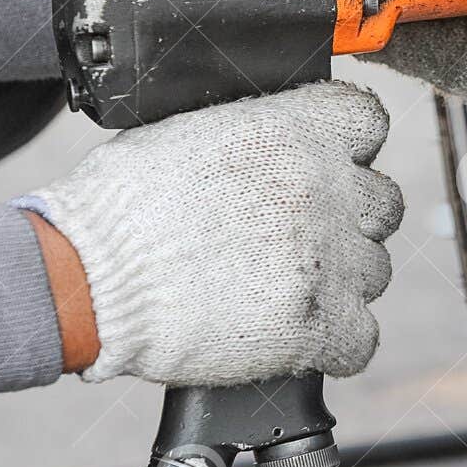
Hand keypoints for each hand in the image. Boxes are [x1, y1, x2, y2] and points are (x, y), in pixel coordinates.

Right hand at [16, 81, 402, 385]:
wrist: (84, 279)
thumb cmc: (118, 205)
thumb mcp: (190, 132)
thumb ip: (257, 132)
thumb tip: (278, 142)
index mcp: (296, 131)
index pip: (366, 123)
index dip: (347, 147)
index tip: (326, 165)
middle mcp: (325, 188)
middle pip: (382, 202)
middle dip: (347, 219)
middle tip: (297, 237)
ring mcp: (327, 259)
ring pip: (375, 270)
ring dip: (340, 280)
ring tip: (281, 287)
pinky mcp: (316, 326)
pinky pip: (362, 339)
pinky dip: (336, 344)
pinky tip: (297, 336)